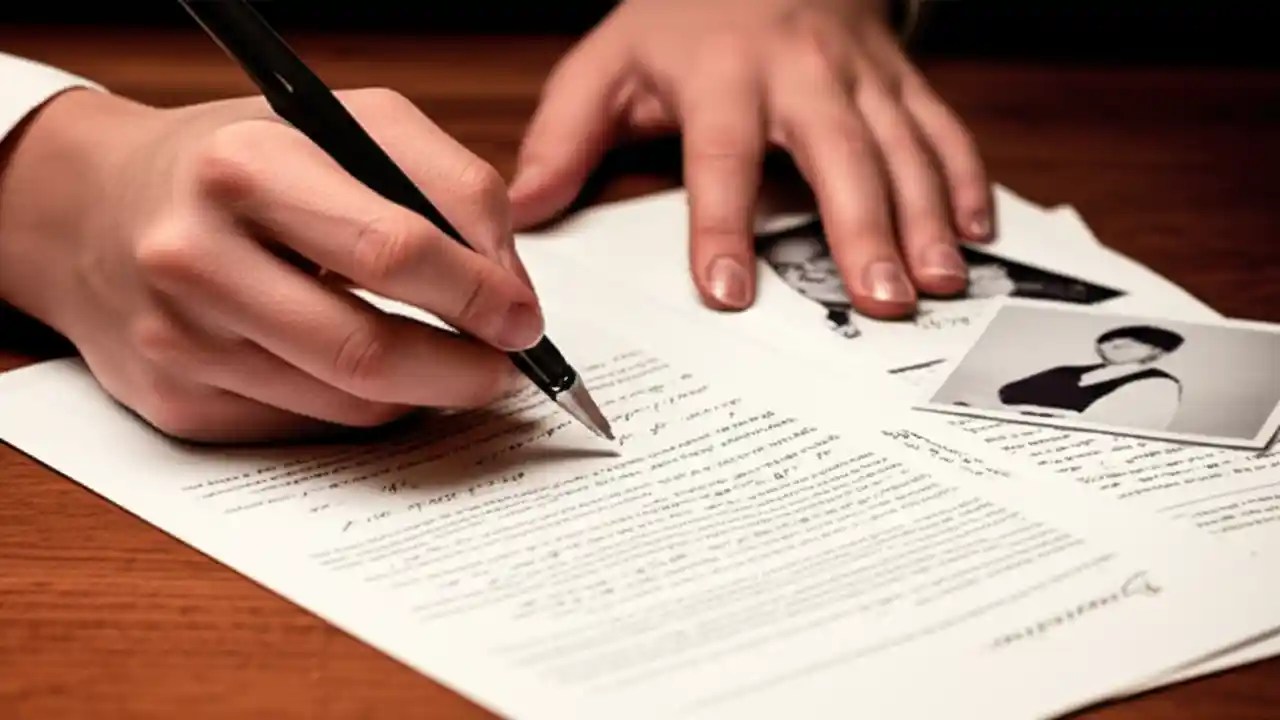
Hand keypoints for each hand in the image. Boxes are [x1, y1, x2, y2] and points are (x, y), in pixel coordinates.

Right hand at [0, 88, 540, 442]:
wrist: (92, 209)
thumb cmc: (239, 162)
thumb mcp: (345, 124)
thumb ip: (448, 183)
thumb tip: (510, 283)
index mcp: (246, 166)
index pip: (391, 248)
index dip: (477, 293)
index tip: (523, 317)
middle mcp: (196, 257)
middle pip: (367, 350)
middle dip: (463, 369)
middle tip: (506, 367)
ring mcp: (179, 341)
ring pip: (346, 403)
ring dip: (422, 393)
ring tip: (450, 364)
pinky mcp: (176, 402)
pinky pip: (307, 425)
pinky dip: (361, 406)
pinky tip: (367, 373)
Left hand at [509, 0, 990, 319]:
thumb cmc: (680, 16)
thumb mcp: (608, 61)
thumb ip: (565, 136)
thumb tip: (525, 214)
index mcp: (722, 73)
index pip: (721, 157)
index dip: (724, 226)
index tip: (727, 293)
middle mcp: (801, 72)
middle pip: (838, 154)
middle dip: (862, 230)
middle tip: (878, 303)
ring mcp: (860, 73)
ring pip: (902, 146)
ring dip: (925, 217)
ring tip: (936, 284)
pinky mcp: (898, 78)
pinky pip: (941, 126)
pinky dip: (963, 179)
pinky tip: (975, 235)